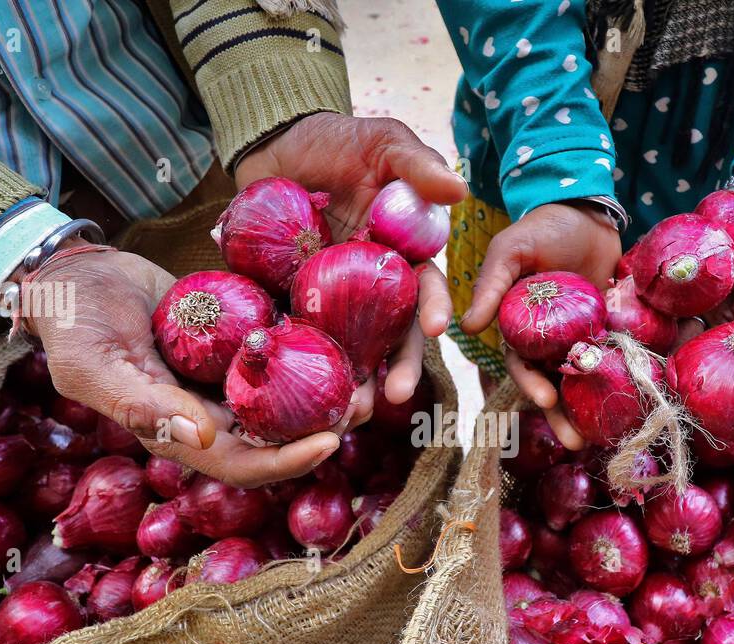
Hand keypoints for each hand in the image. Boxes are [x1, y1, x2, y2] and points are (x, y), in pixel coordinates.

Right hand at [21, 243, 354, 487]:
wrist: (72, 277)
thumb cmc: (72, 325)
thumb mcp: (94, 365)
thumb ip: (144, 404)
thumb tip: (205, 440)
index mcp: (178, 434)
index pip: (243, 466)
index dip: (287, 462)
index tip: (330, 443)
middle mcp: (209, 415)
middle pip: (277, 438)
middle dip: (324, 428)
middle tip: (366, 403)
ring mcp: (223, 380)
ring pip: (286, 400)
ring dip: (327, 393)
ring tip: (368, 373)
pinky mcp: (234, 343)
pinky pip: (279, 354)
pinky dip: (310, 349)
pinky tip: (344, 333)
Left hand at [234, 113, 466, 413]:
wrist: (274, 143)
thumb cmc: (337, 140)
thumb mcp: (382, 142)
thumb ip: (417, 165)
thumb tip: (458, 189)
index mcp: (403, 256)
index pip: (425, 290)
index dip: (432, 311)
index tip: (433, 330)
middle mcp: (373, 286)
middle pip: (392, 336)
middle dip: (398, 370)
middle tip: (393, 399)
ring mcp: (331, 299)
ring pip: (349, 349)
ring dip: (352, 383)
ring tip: (348, 413)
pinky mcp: (291, 302)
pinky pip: (297, 336)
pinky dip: (298, 363)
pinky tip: (298, 394)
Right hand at [463, 201, 622, 449]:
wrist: (588, 213)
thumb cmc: (541, 229)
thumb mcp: (511, 250)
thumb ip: (492, 284)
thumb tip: (468, 326)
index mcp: (520, 329)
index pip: (522, 365)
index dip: (531, 385)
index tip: (545, 400)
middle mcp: (549, 341)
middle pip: (554, 385)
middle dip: (563, 416)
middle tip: (579, 442)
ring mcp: (583, 338)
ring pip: (586, 381)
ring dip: (593, 409)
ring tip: (607, 437)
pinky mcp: (612, 331)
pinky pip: (618, 359)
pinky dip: (627, 378)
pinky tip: (639, 399)